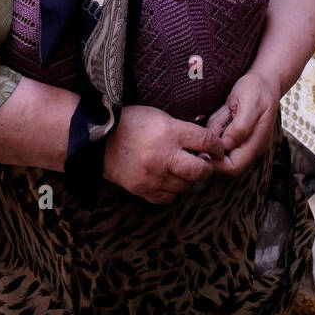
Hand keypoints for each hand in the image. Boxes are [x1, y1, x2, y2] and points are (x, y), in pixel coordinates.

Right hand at [102, 105, 226, 203]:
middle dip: (207, 168)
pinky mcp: (142, 189)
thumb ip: (182, 130)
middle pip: (201, 170)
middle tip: (205, 163)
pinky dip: (172, 190)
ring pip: (185, 186)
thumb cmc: (130, 123)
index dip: (217, 146)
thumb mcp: (159, 116)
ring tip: (182, 169)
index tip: (218, 149)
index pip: (206, 141)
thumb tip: (205, 144)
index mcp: (170, 132)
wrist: (97, 140)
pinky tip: (168, 179)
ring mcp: (153, 176)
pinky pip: (168, 197)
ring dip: (188, 179)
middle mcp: (163, 156)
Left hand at [205, 70, 279, 177]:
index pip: (232, 168)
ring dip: (215, 132)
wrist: (265, 79)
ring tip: (224, 112)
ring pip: (219, 149)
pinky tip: (224, 112)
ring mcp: (243, 142)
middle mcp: (250, 148)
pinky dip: (217, 126)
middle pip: (223, 162)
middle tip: (215, 122)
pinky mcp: (236, 135)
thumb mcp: (249, 104)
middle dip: (213, 144)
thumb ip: (239, 128)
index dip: (216, 162)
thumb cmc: (258, 90)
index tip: (205, 144)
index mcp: (256, 144)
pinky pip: (220, 138)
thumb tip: (225, 146)